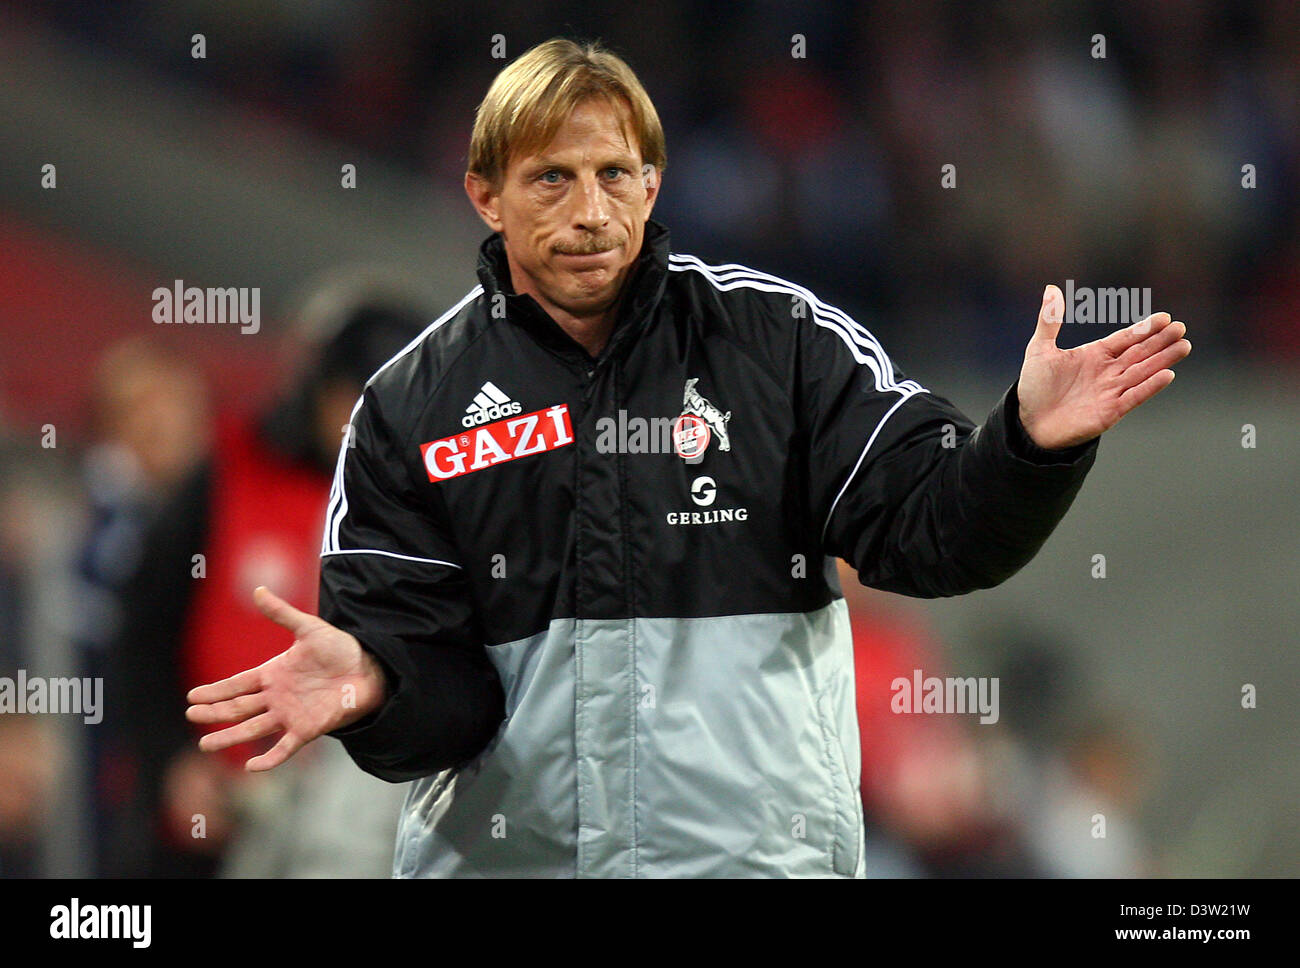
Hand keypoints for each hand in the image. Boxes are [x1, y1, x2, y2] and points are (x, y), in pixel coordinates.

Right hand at [185, 586, 386, 771]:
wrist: (368, 668)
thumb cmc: (338, 649)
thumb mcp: (308, 627)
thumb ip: (282, 613)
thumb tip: (258, 590)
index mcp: (273, 674)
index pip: (238, 684)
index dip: (216, 690)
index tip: (192, 697)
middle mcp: (276, 697)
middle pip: (239, 707)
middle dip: (215, 712)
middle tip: (191, 716)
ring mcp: (290, 715)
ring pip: (253, 729)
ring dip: (230, 737)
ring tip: (206, 745)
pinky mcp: (307, 730)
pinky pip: (285, 748)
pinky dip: (269, 759)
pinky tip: (251, 767)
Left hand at [1017, 284, 1190, 449]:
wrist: (1030, 423)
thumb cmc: (1035, 387)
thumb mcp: (1039, 350)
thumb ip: (1049, 321)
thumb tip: (1051, 289)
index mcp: (1095, 355)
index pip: (1126, 338)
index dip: (1145, 328)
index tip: (1165, 318)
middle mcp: (1108, 371)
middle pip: (1140, 353)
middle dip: (1160, 340)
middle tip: (1181, 328)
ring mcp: (1111, 391)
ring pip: (1143, 371)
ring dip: (1163, 359)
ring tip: (1184, 345)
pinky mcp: (1110, 411)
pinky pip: (1134, 396)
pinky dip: (1150, 386)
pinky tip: (1167, 374)